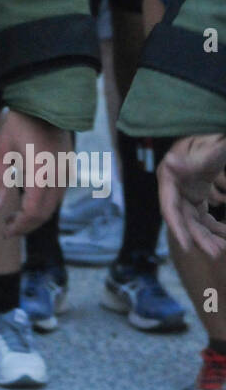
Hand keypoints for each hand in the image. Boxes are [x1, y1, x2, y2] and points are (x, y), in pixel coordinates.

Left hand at [0, 110, 72, 236]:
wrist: (46, 103)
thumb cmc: (19, 124)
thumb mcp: (1, 150)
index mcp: (40, 173)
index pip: (33, 212)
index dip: (19, 226)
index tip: (4, 231)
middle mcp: (57, 177)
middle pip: (45, 214)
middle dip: (26, 225)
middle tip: (7, 228)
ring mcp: (66, 173)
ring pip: (53, 206)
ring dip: (35, 216)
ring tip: (14, 218)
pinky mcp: (68, 168)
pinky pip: (57, 195)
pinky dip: (43, 205)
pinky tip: (27, 202)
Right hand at [157, 135, 225, 258]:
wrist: (216, 136)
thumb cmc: (211, 138)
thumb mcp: (207, 148)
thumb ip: (192, 160)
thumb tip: (170, 164)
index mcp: (169, 176)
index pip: (170, 207)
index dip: (177, 228)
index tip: (188, 247)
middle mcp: (174, 188)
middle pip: (183, 219)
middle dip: (199, 238)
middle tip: (217, 253)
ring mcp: (184, 194)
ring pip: (194, 222)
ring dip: (209, 236)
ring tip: (223, 249)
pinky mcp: (195, 197)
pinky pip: (204, 218)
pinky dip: (215, 228)